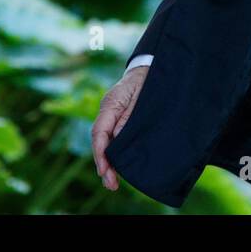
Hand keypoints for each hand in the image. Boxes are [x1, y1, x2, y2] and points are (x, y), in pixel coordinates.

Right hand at [91, 66, 147, 190]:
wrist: (151, 67)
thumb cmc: (148, 79)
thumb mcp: (142, 96)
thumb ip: (130, 116)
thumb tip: (118, 137)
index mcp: (110, 104)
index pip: (99, 132)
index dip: (101, 153)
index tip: (105, 170)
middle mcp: (108, 112)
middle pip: (100, 141)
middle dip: (104, 164)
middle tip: (111, 184)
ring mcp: (112, 116)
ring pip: (106, 142)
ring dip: (109, 162)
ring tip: (113, 183)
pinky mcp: (119, 119)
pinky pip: (113, 138)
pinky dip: (115, 153)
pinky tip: (119, 166)